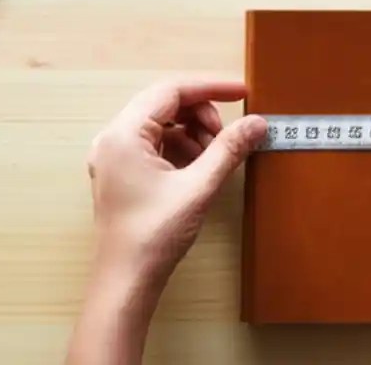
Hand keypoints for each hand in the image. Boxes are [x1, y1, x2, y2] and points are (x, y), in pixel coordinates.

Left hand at [85, 79, 267, 284]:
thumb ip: (228, 149)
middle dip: (202, 114)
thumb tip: (258, 123)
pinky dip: (181, 147)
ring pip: (161, 124)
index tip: (244, 93)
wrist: (126, 281)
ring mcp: (114, 157)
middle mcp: (112, 139)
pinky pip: (155, 144)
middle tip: (227, 136)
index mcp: (123, 135)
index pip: (170, 91)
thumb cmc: (153, 236)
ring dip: (193, 131)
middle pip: (164, 104)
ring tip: (213, 157)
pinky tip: (198, 168)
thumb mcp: (198, 187)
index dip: (210, 88)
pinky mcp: (121, 173)